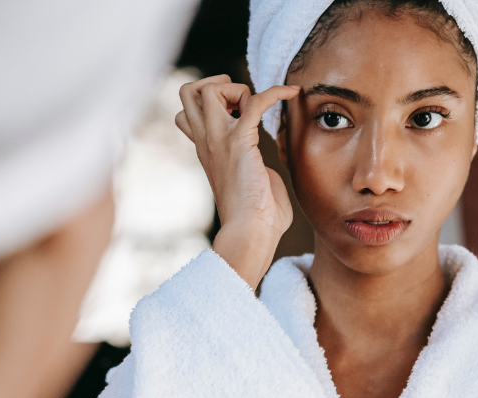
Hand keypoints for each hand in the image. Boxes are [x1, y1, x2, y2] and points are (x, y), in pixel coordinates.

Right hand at [175, 75, 297, 288]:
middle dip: (217, 85)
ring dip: (238, 89)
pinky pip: (254, 100)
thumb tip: (265, 168)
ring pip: (209, 89)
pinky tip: (292, 93)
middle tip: (241, 102)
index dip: (209, 103)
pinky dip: (276, 90)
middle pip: (188, 92)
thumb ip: (252, 169)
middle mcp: (207, 142)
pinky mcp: (240, 142)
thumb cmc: (257, 219)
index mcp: (206, 151)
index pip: (186, 113)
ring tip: (257, 107)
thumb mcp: (248, 184)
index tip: (236, 114)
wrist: (251, 233)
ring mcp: (219, 140)